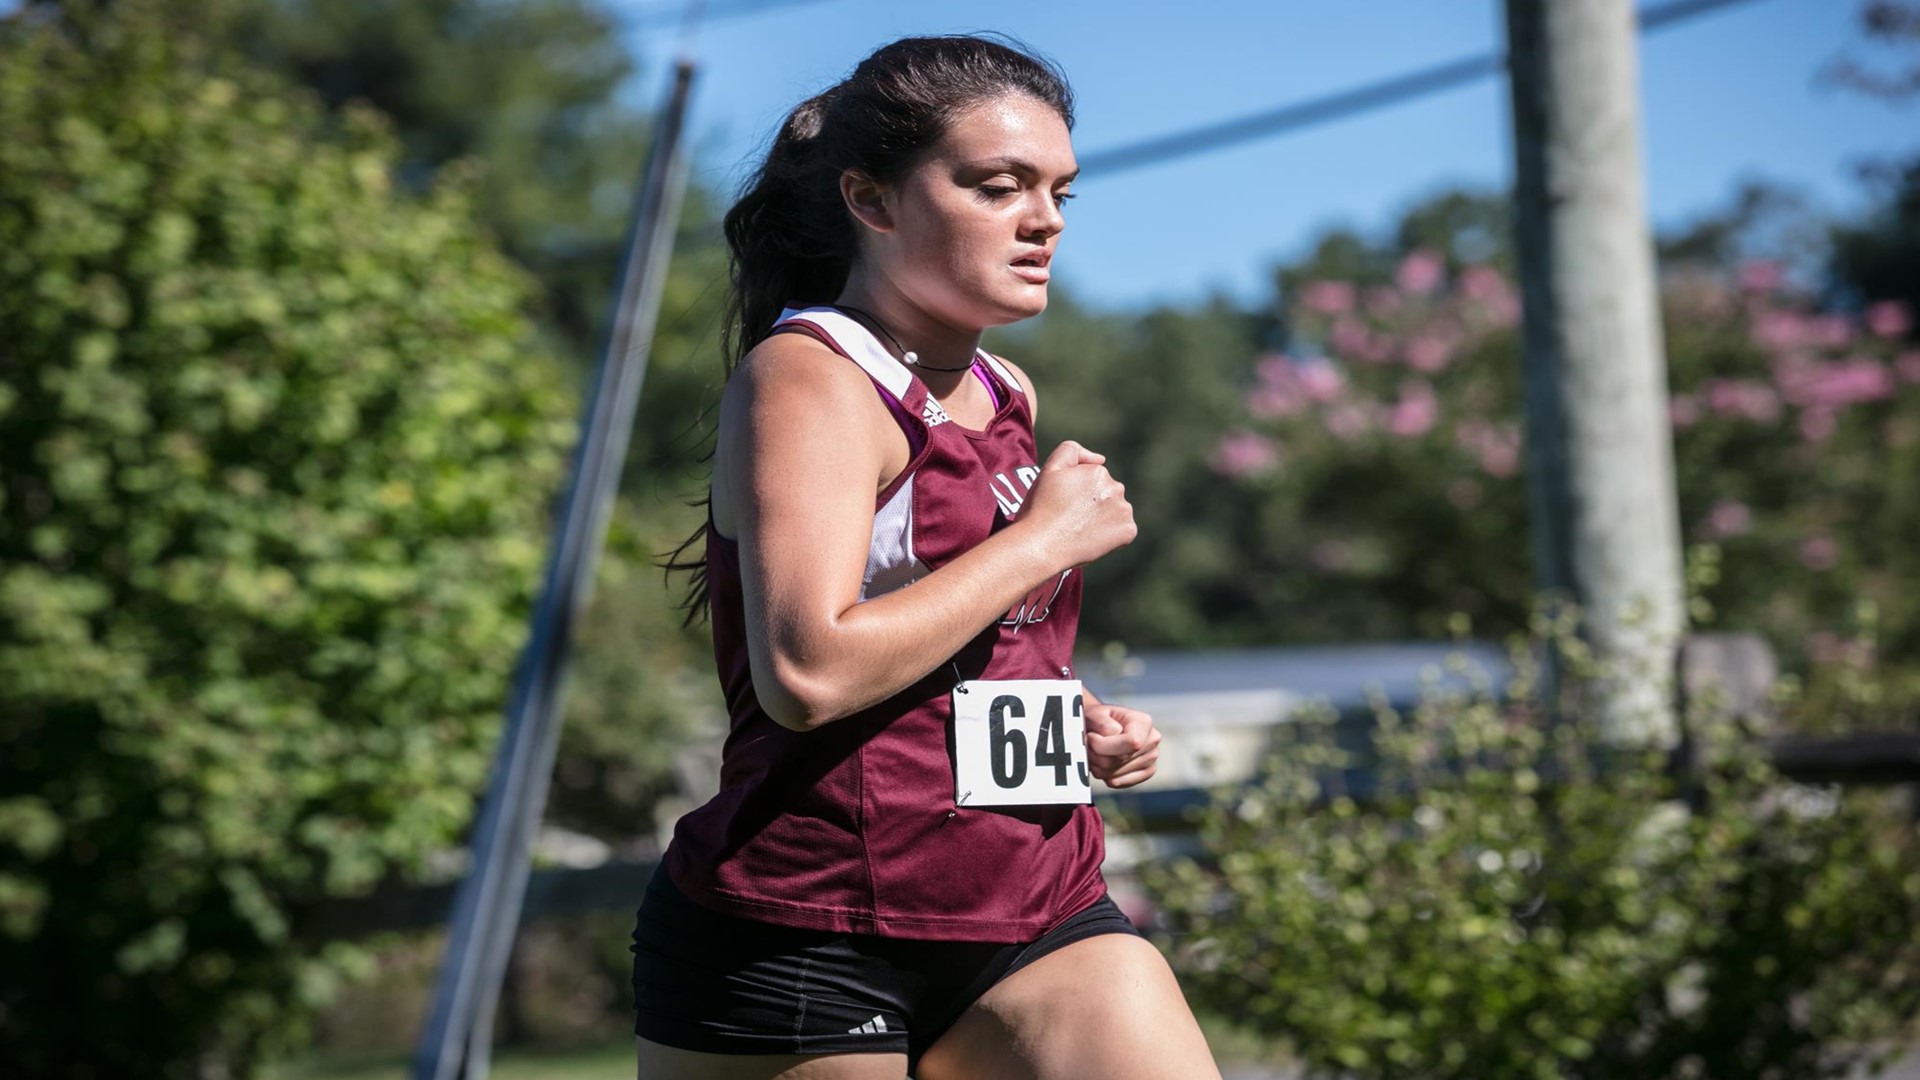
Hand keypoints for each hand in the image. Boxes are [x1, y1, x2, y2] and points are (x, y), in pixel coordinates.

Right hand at [1019, 440, 1136, 569]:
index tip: (1064, 505)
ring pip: (1115, 512)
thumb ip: (1071, 451)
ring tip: (1080, 530)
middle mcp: (1116, 487)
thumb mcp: (1049, 469)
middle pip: (1106, 495)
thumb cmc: (1040, 507)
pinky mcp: (1128, 531)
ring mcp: (1124, 510)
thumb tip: (1101, 459)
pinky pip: (1123, 531)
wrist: (1041, 544)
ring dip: (1103, 519)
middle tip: (1070, 519)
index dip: (1077, 494)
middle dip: (1093, 505)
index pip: (1093, 481)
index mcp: (1098, 472)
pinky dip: (1112, 536)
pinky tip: (1093, 540)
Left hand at [1084, 702, 1160, 789]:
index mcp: (1143, 722)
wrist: (1100, 728)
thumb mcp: (1095, 713)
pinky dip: (1104, 775)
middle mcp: (1151, 741)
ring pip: (1114, 774)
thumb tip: (1113, 733)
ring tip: (1095, 753)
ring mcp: (1150, 759)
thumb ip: (1101, 720)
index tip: (1090, 737)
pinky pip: (1116, 783)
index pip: (1131, 742)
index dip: (1104, 744)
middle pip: (1118, 760)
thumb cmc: (1098, 720)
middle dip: (1096, 755)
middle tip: (1087, 745)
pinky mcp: (1144, 774)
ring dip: (1097, 766)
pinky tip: (1103, 762)